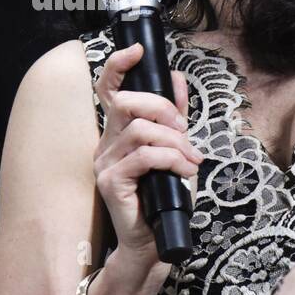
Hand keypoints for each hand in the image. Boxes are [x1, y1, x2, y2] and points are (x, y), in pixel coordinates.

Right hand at [92, 42, 201, 264]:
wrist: (155, 243)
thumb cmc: (164, 199)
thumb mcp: (176, 151)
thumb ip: (174, 117)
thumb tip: (177, 80)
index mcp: (117, 134)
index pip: (108, 90)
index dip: (118, 66)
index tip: (136, 51)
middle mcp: (106, 145)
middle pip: (126, 104)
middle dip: (163, 109)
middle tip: (185, 131)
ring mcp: (104, 163)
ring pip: (139, 130)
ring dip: (174, 141)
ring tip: (190, 161)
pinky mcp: (110, 182)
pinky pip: (144, 156)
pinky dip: (171, 160)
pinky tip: (184, 172)